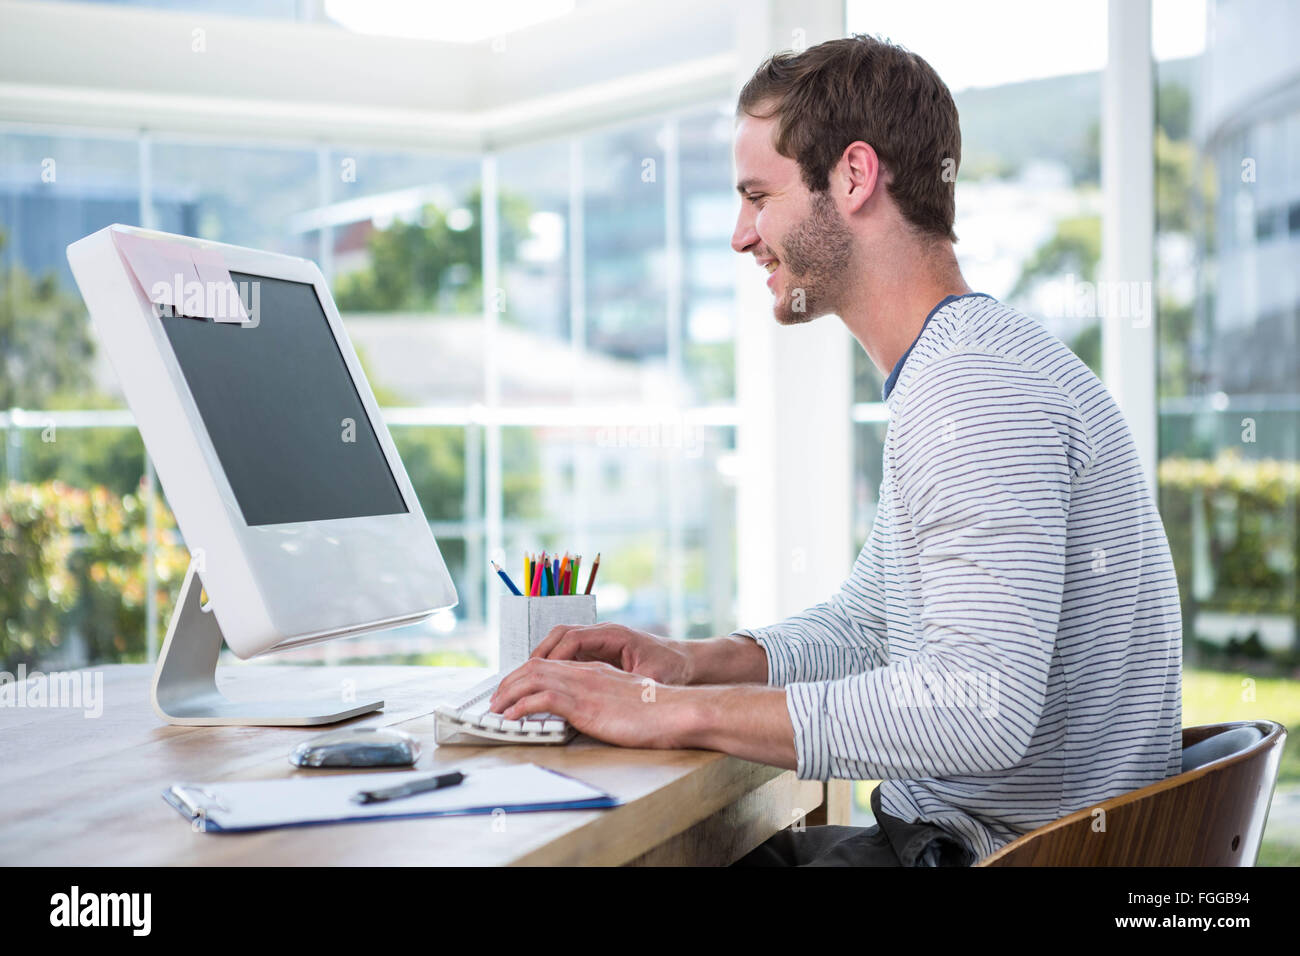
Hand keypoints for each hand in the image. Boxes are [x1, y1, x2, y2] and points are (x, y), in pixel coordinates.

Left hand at [488, 658, 689, 748]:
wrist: (675, 711)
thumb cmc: (658, 711)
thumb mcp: (625, 699)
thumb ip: (605, 699)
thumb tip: (592, 711)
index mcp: (595, 670)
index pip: (551, 664)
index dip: (527, 675)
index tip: (513, 689)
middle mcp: (586, 672)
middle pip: (536, 666)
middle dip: (510, 682)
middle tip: (497, 700)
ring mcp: (584, 686)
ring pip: (533, 678)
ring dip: (509, 693)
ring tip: (497, 709)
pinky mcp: (584, 703)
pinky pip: (542, 699)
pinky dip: (521, 707)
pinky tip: (511, 718)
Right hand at [529, 622, 693, 684]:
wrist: (687, 661)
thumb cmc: (673, 668)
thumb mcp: (653, 678)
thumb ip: (631, 685)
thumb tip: (614, 696)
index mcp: (614, 635)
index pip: (573, 638)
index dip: (554, 656)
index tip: (539, 673)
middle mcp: (603, 633)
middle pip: (560, 635)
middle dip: (540, 653)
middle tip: (523, 675)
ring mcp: (600, 641)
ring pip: (561, 642)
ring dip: (545, 658)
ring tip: (528, 679)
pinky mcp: (600, 652)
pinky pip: (570, 653)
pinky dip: (556, 664)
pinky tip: (547, 683)